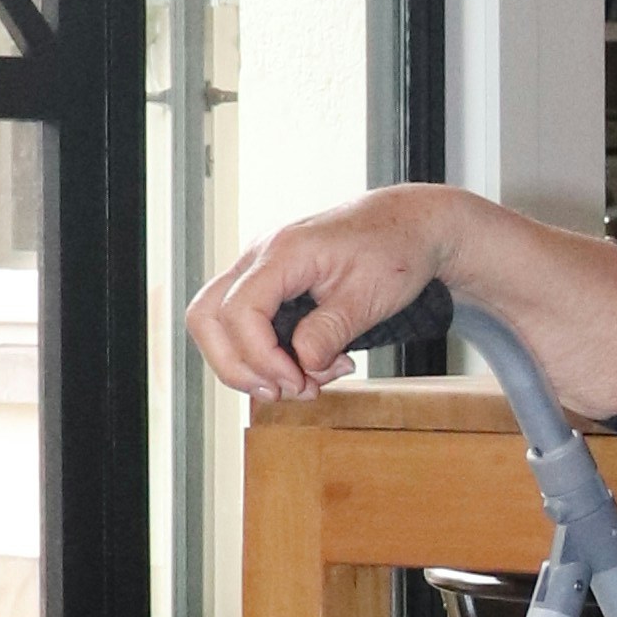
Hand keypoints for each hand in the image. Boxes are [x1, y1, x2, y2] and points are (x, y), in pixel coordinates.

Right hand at [186, 193, 453, 407]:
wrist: (410, 225)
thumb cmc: (396, 250)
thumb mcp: (371, 296)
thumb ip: (332, 330)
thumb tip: (303, 365)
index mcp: (284, 251)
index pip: (238, 310)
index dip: (259, 357)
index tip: (297, 382)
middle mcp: (260, 256)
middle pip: (207, 317)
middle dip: (237, 366)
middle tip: (284, 391)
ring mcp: (260, 269)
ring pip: (217, 323)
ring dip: (249, 364)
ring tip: (304, 382)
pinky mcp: (269, 284)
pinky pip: (243, 323)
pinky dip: (264, 354)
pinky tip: (307, 365)